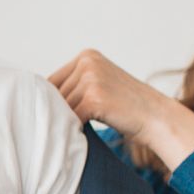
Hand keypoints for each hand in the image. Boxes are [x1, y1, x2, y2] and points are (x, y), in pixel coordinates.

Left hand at [47, 49, 193, 169]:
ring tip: (78, 133)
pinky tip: (80, 138)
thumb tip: (36, 98)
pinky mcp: (94, 98)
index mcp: (87, 56)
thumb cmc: (126, 107)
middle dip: (59, 114)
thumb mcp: (100, 85)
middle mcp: (87, 62)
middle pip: (55, 95)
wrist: (157, 117)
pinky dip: (73, 130)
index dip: (51, 104)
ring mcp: (91, 78)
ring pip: (62, 108)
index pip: (52, 82)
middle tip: (66, 130)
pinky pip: (71, 118)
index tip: (52, 118)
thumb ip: (75, 85)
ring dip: (66, 123)